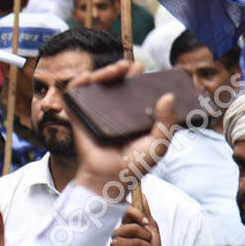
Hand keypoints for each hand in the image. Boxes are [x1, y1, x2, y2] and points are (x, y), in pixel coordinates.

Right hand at [65, 60, 178, 196]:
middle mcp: (115, 108)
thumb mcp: (159, 144)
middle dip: (123, 67)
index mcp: (134, 112)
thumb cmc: (135, 164)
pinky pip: (75, 94)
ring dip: (105, 71)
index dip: (140, 75)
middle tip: (129, 66)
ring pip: (98, 82)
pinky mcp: (79, 115)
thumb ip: (167, 122)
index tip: (143, 68)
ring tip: (114, 70)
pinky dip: (79, 82)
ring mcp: (96, 110)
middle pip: (118, 79)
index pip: (137, 86)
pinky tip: (88, 77)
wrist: (109, 179)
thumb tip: (169, 96)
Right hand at [111, 202, 160, 245]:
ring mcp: (115, 244)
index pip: (126, 211)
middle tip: (148, 244)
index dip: (138, 214)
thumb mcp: (152, 231)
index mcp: (126, 224)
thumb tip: (142, 195)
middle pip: (131, 227)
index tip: (146, 223)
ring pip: (133, 242)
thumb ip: (146, 213)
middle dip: (146, 238)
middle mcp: (118, 232)